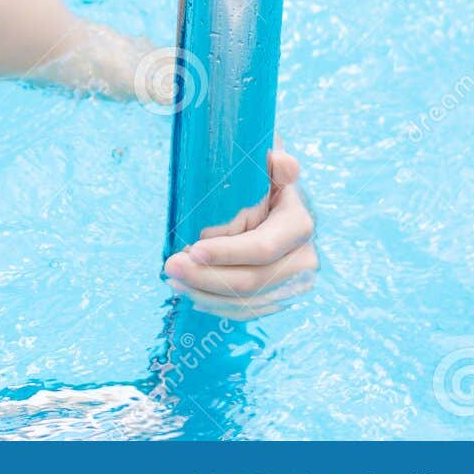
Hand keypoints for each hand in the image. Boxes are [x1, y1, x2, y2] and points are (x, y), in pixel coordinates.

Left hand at [162, 135, 316, 318]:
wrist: (276, 201)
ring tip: (173, 279)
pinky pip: (247, 309)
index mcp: (298, 224)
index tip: (192, 249)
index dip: (227, 253)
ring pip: (246, 300)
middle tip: (169, 266)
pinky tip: (192, 294)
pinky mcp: (280, 297)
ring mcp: (294, 283)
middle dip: (205, 277)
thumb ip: (274, 163)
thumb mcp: (267, 165)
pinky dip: (217, 304)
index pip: (262, 248)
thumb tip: (282, 163)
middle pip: (251, 281)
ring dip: (206, 293)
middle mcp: (304, 259)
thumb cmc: (262, 179)